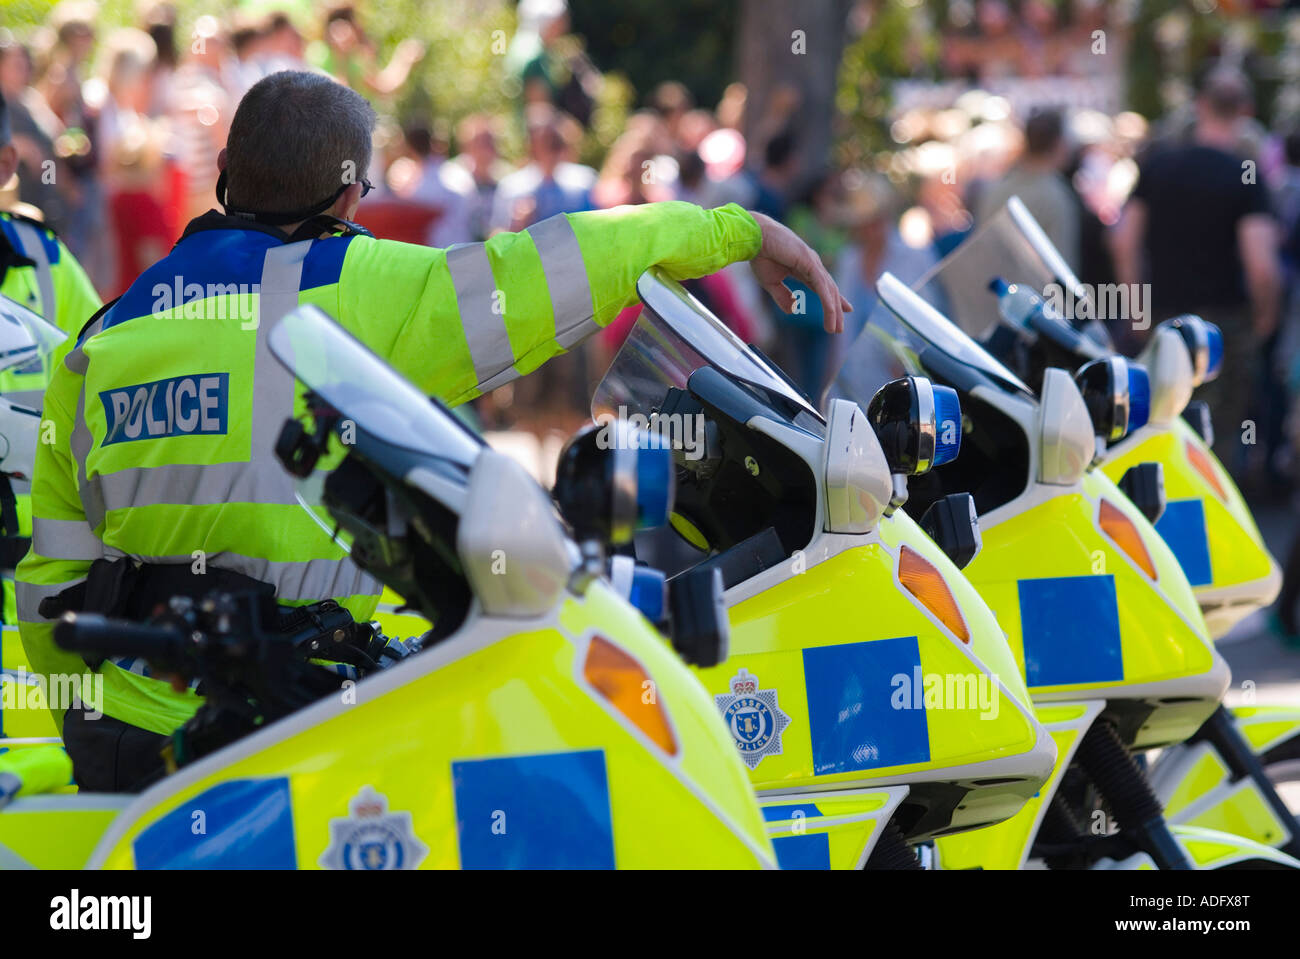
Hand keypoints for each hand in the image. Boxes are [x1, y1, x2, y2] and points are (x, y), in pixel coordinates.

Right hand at [748, 211, 850, 333]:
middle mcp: (812, 264)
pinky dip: (827, 299)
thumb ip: (782, 297)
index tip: (844, 311)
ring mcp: (812, 262)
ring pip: (828, 289)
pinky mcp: (809, 262)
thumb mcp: (771, 283)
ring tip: (835, 328)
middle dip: (836, 309)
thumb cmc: (760, 255)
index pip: (823, 287)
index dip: (833, 300)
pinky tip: (831, 311)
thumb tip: (793, 310)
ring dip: (833, 310)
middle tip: (839, 328)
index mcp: (804, 267)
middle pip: (829, 290)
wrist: (753, 238)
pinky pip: (821, 285)